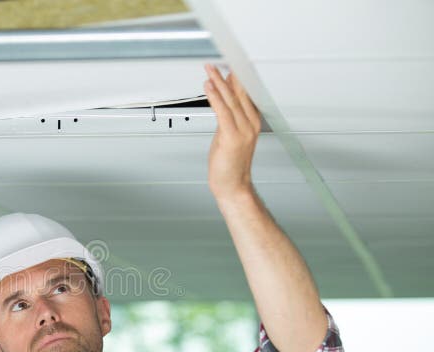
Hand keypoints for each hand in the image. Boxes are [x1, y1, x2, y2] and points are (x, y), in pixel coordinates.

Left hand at [203, 64, 261, 200]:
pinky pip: (222, 112)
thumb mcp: (229, 134)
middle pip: (239, 92)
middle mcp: (250, 123)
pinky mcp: (231, 137)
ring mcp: (242, 130)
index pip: (245, 93)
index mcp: (252, 121)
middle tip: (222, 56)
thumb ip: (228, 115)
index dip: (238, 76)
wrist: (233, 185)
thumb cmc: (230, 163)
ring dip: (218, 81)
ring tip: (210, 68)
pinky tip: (209, 86)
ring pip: (230, 100)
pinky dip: (215, 97)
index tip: (232, 60)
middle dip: (229, 73)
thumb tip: (222, 96)